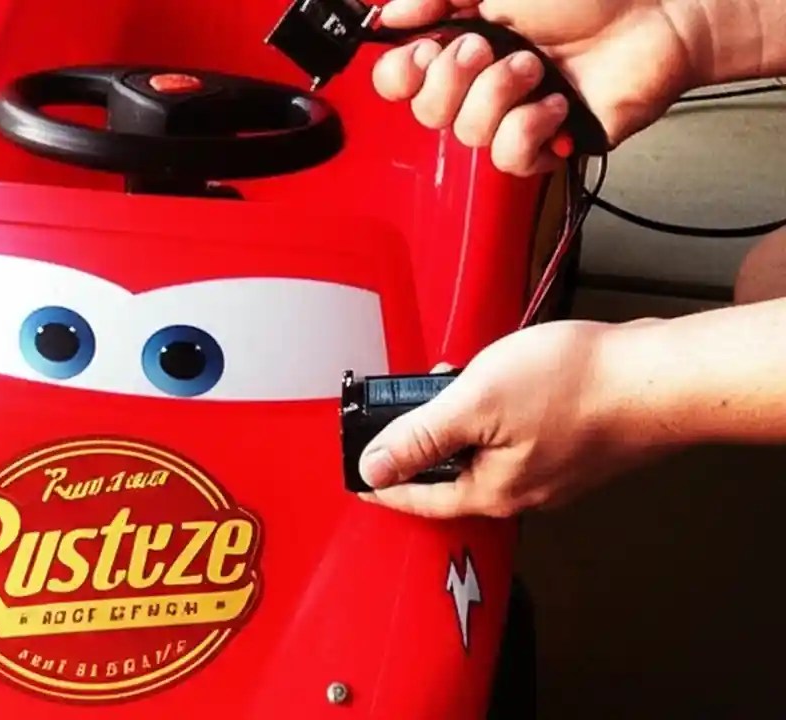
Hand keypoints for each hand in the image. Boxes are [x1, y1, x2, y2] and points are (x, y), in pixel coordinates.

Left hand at [356, 320, 666, 517]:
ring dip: (458, 421)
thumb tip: (375, 467)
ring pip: (484, 452)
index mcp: (491, 490)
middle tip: (398, 413)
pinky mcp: (572, 445)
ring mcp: (551, 470)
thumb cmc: (576, 387)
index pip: (420, 500)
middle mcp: (522, 490)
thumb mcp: (474, 403)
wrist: (658, 376)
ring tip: (448, 381)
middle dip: (421, 443)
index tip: (357, 482)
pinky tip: (498, 379)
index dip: (382, 486)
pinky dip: (492, 413)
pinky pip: (514, 437)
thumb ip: (420, 436)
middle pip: (451, 475)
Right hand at [370, 0, 705, 174]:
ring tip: (537, 66)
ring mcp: (512, 115)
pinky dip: (528, 128)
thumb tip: (389, 14)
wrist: (657, 15)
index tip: (422, 49)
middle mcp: (482, 82)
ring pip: (466, 134)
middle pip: (426, 111)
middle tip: (489, 48)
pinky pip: (508, 159)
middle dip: (453, 78)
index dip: (400, 74)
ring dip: (498, 95)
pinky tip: (555, 102)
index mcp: (464, 41)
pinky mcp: (546, 144)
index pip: (400, 78)